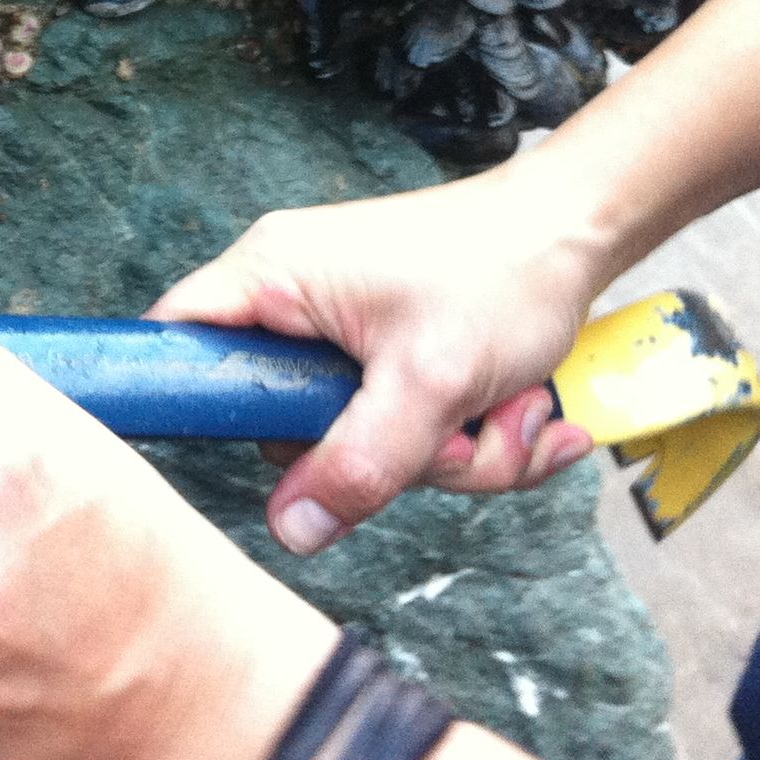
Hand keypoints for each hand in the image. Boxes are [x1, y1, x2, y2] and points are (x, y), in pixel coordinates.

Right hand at [150, 166, 612, 556]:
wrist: (581, 229)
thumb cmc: (504, 271)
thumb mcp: (431, 381)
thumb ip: (358, 462)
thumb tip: (290, 530)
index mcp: (275, 276)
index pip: (178, 340)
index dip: (191, 400)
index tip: (254, 445)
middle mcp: (294, 297)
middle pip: (286, 420)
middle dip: (387, 455)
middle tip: (450, 432)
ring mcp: (341, 325)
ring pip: (359, 435)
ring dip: (450, 451)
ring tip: (513, 413)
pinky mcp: (385, 347)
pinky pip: (402, 423)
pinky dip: (470, 433)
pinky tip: (526, 411)